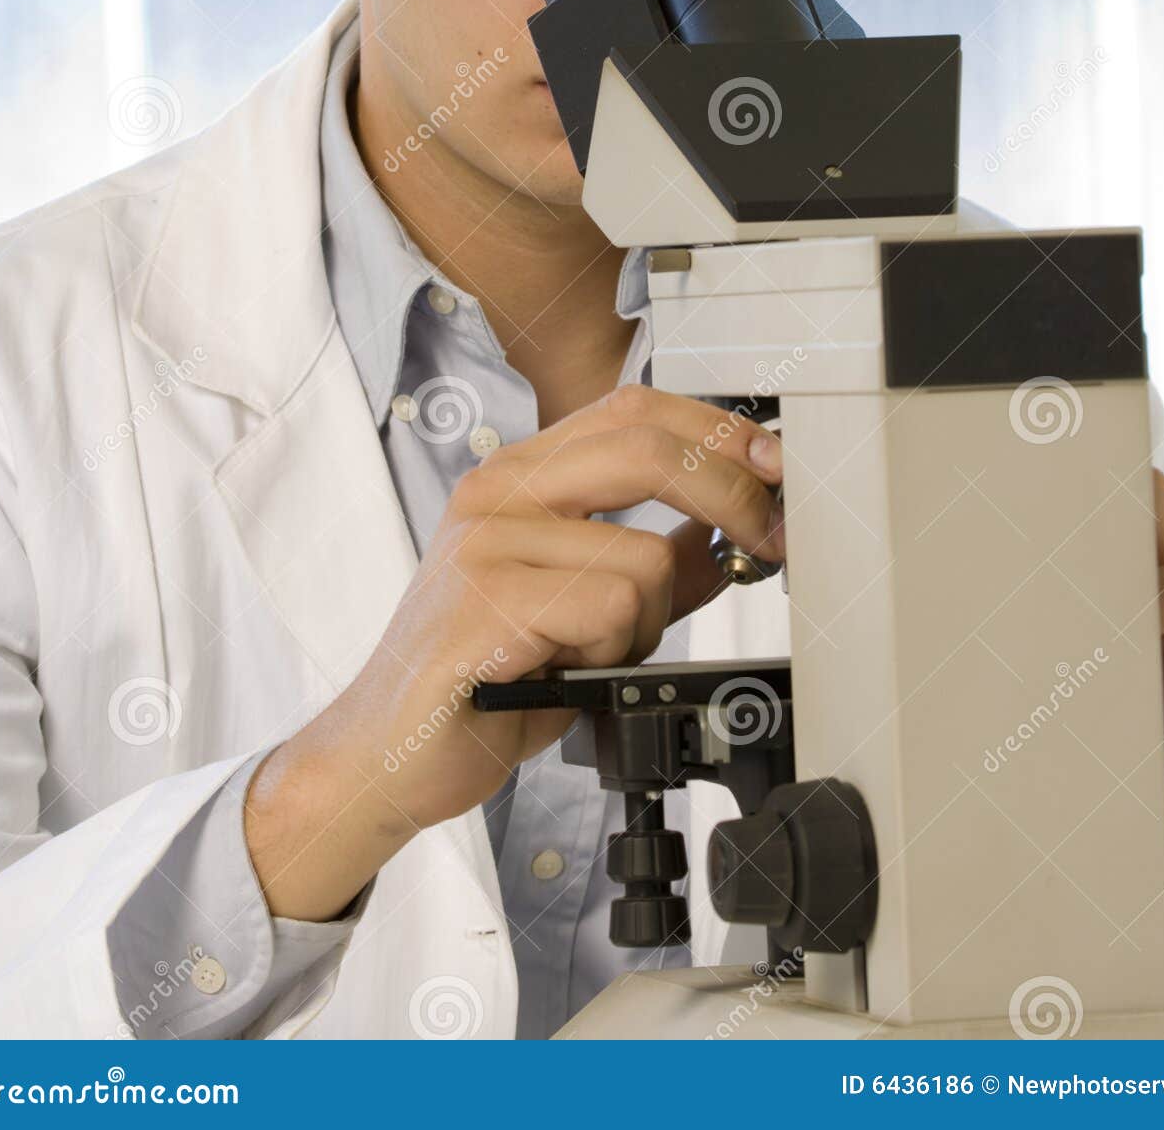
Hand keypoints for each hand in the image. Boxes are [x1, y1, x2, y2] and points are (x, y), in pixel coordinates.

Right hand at [245, 384, 782, 917]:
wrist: (388, 753)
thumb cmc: (483, 680)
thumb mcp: (584, 610)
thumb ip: (652, 566)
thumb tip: (724, 538)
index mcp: (518, 476)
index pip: (633, 409)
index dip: (716, 430)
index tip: (775, 465)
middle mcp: (496, 492)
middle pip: (646, 445)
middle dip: (731, 495)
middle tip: (769, 542)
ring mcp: (486, 541)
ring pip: (643, 556)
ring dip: (648, 622)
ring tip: (594, 654)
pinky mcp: (486, 600)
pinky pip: (610, 610)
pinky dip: (612, 653)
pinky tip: (566, 672)